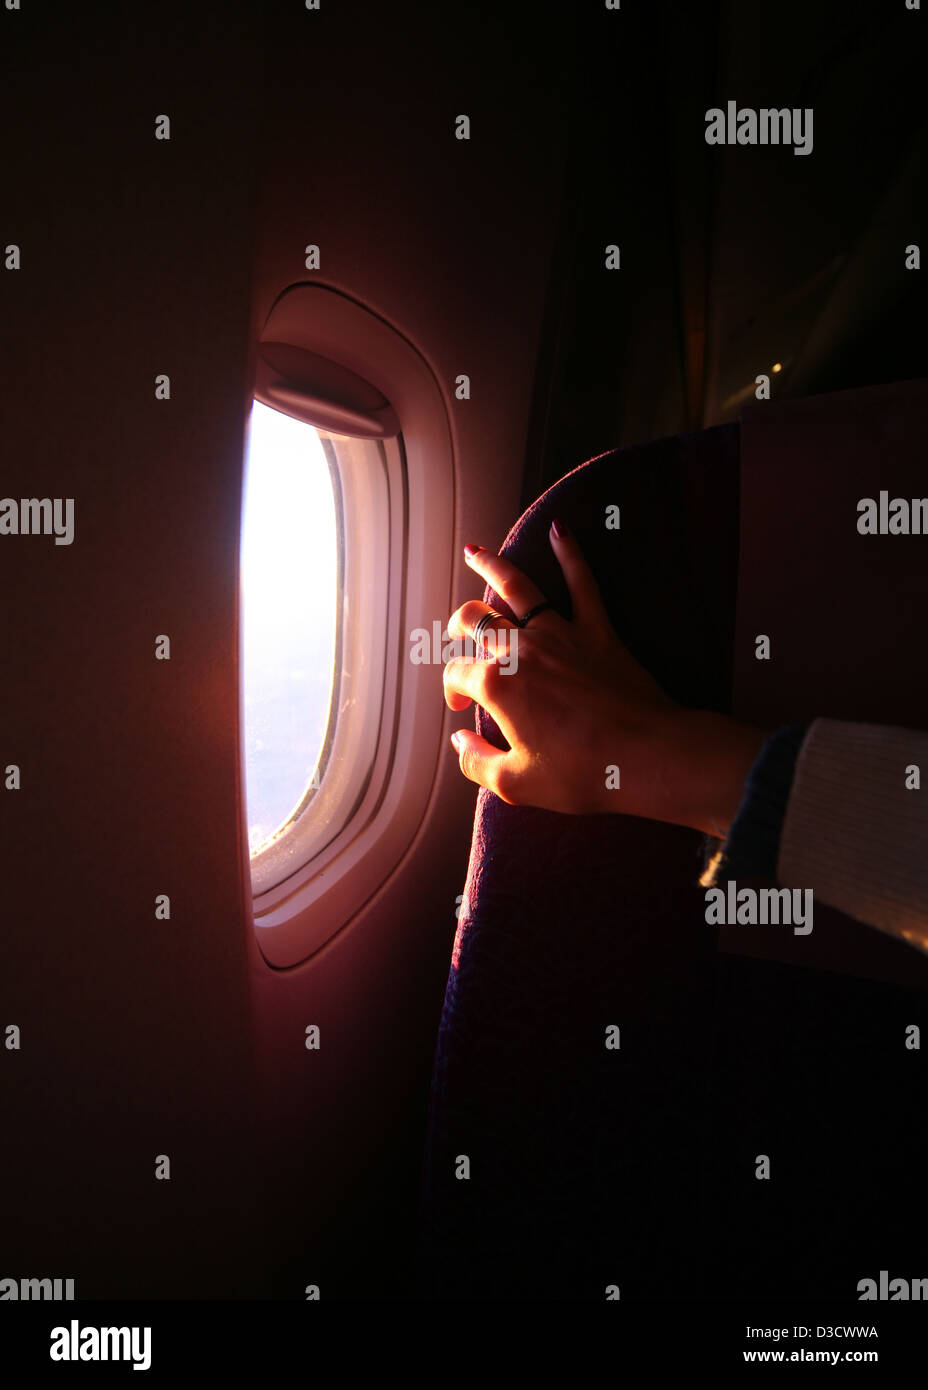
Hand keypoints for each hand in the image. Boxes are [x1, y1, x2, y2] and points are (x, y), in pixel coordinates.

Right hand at [443, 518, 767, 834]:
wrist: (646, 756)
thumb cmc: (582, 774)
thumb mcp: (515, 785)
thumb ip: (476, 762)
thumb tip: (459, 742)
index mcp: (496, 685)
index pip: (457, 674)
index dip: (452, 691)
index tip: (462, 710)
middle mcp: (521, 649)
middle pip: (476, 620)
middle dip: (459, 624)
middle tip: (458, 634)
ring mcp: (560, 634)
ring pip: (517, 586)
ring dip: (491, 565)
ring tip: (475, 551)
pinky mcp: (597, 630)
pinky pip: (582, 583)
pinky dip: (570, 553)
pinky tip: (560, 529)